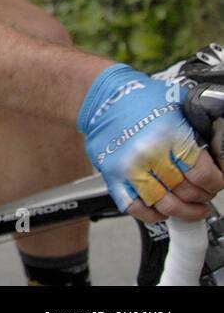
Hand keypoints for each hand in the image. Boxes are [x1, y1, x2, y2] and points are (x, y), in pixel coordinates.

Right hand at [79, 64, 223, 223]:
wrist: (101, 97)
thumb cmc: (140, 97)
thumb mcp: (180, 103)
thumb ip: (202, 127)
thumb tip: (220, 150)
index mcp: (169, 135)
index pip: (204, 176)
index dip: (217, 183)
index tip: (217, 181)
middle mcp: (149, 154)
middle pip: (188, 193)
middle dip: (203, 195)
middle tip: (205, 191)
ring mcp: (129, 169)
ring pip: (166, 206)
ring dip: (184, 210)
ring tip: (191, 205)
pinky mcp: (113, 177)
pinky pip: (137, 209)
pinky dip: (154, 214)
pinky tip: (163, 208)